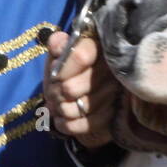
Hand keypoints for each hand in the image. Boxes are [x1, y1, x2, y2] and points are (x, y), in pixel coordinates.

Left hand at [43, 30, 116, 148]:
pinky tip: (62, 120)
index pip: (80, 57)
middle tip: (52, 94)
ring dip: (60, 109)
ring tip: (57, 106)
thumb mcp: (61, 55)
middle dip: (54, 94)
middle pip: (71, 88)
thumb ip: (58, 46)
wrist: (81, 96)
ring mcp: (114, 95)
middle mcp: (111, 71)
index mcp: (99, 49)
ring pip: (76, 108)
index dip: (60, 70)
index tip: (54, 76)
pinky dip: (67, 125)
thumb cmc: (67, 72)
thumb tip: (58, 41)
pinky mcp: (113, 116)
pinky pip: (85, 125)